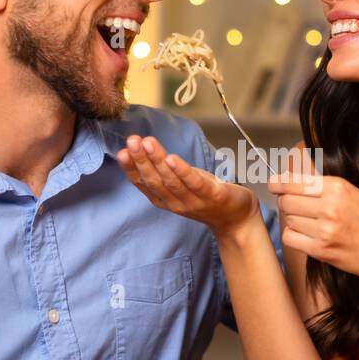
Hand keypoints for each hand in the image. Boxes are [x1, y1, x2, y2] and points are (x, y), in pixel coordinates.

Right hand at [116, 135, 259, 236]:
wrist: (237, 218)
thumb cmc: (206, 196)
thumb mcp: (180, 184)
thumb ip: (162, 172)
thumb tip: (143, 148)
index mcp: (165, 199)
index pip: (143, 183)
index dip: (131, 169)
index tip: (122, 152)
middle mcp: (175, 203)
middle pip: (154, 180)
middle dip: (141, 160)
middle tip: (132, 141)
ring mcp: (193, 201)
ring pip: (170, 180)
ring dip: (157, 160)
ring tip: (148, 143)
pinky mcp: (212, 196)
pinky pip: (194, 183)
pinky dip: (182, 171)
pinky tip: (172, 158)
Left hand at [268, 170, 358, 282]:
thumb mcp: (356, 195)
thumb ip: (328, 188)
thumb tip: (296, 181)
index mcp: (339, 187)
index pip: (296, 182)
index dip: (279, 183)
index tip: (273, 184)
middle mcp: (330, 206)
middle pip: (287, 201)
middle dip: (288, 202)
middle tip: (297, 207)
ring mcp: (324, 230)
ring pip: (289, 219)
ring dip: (295, 220)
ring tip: (312, 224)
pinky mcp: (321, 250)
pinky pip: (291, 238)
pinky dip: (294, 236)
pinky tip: (306, 236)